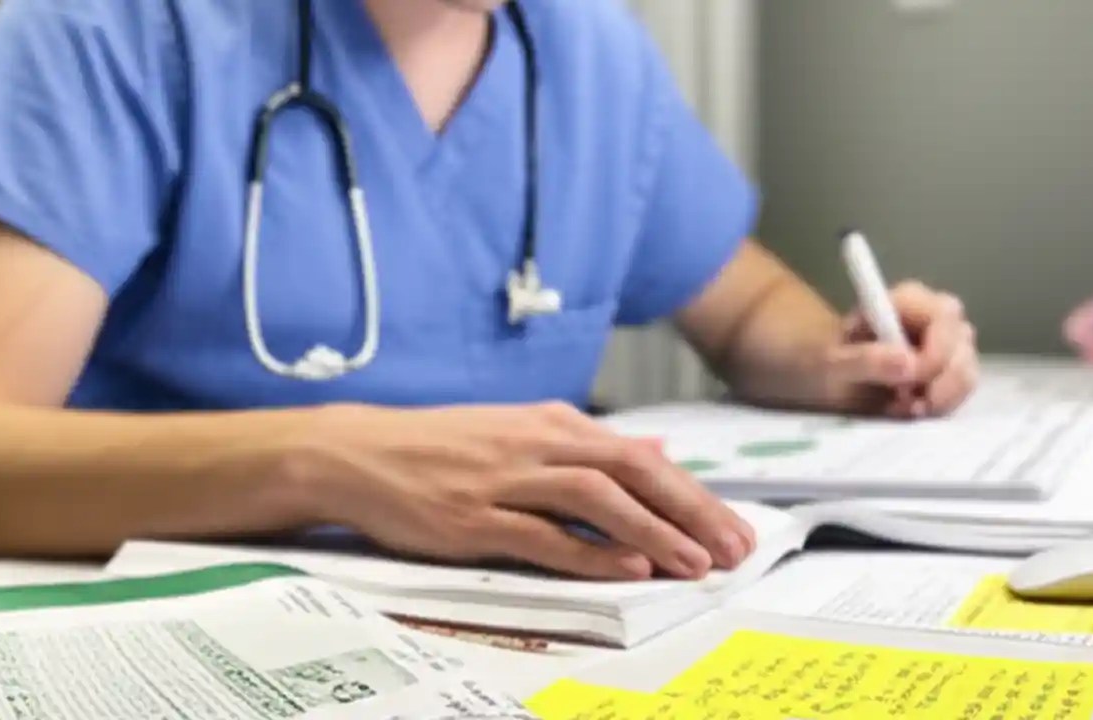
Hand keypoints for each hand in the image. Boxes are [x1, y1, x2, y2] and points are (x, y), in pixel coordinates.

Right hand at [297, 402, 755, 580]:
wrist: (358, 452)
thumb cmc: (442, 447)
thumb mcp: (522, 432)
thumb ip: (591, 446)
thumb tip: (655, 450)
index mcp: (554, 424)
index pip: (641, 458)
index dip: (693, 494)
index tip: (732, 526)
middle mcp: (537, 445)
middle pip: (632, 473)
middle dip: (690, 511)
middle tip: (734, 548)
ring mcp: (505, 481)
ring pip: (596, 500)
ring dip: (652, 531)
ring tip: (694, 562)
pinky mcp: (473, 517)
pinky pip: (542, 535)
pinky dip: (589, 550)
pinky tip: (627, 566)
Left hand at [825, 281, 978, 417]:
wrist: (825, 381)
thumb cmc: (823, 363)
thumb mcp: (830, 364)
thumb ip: (864, 361)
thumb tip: (908, 364)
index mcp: (907, 301)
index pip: (944, 316)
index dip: (934, 351)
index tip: (909, 380)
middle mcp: (934, 317)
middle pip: (961, 344)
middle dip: (940, 380)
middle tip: (906, 402)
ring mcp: (947, 345)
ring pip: (966, 371)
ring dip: (940, 398)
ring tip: (902, 408)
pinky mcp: (949, 372)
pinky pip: (961, 392)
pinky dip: (940, 407)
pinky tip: (910, 411)